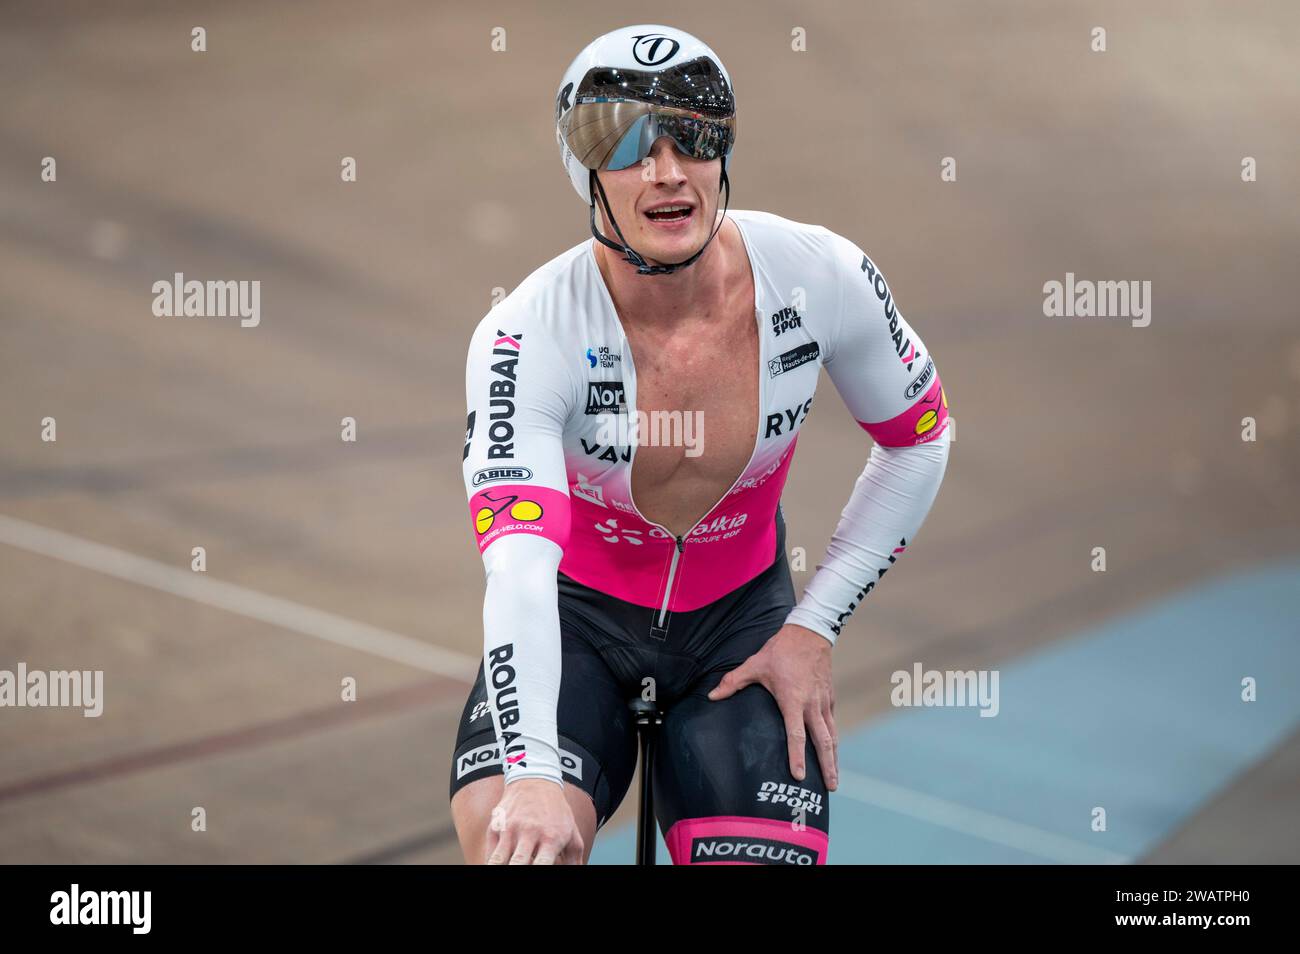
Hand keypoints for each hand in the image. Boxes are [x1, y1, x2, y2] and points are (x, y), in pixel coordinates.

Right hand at [484, 777, 584, 864]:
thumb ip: (574, 858)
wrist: (535, 781)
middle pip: (518, 863)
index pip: (541, 864)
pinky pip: (490, 854)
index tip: (536, 872)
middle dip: (517, 870)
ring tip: (510, 864)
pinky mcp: (496, 826)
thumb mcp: (571, 832)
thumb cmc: (556, 812)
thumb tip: (575, 873)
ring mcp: (510, 829)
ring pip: (498, 860)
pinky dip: (493, 863)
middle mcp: (529, 833)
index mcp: (551, 837)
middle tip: (522, 868)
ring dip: (502, 866)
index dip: (538, 872)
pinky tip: (502, 864)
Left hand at [708, 623, 837, 789]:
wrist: (809, 633)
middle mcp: (811, 704)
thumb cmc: (780, 651)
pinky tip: (832, 752)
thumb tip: (712, 696)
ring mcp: (823, 702)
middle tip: (831, 787)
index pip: (796, 734)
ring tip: (834, 778)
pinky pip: (832, 723)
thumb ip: (733, 682)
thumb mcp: (755, 664)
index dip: (797, 756)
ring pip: (831, 735)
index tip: (798, 776)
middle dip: (827, 765)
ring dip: (834, 757)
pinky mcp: (830, 698)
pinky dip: (834, 740)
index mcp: (793, 700)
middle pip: (822, 741)